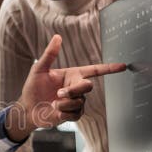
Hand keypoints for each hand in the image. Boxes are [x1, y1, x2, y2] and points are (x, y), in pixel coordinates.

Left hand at [6, 34, 125, 141]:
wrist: (28, 108)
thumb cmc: (32, 87)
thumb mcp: (38, 69)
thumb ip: (49, 54)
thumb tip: (57, 37)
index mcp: (72, 75)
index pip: (94, 70)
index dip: (109, 68)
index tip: (123, 66)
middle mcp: (76, 87)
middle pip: (87, 86)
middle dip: (74, 90)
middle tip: (58, 93)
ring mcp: (76, 101)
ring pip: (80, 102)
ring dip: (64, 103)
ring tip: (52, 104)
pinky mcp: (73, 114)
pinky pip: (77, 114)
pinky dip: (65, 113)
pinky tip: (56, 112)